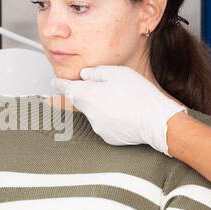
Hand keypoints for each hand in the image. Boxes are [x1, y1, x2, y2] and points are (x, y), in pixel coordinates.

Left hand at [51, 66, 184, 155]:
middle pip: (80, 101)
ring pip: (93, 112)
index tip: (54, 82)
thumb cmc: (139, 95)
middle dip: (86, 93)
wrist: (156, 121)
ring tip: (122, 100)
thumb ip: (96, 72)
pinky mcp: (107, 137)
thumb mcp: (118, 73)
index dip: (59, 84)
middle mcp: (89, 113)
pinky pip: (103, 124)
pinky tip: (124, 113)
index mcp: (88, 95)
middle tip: (102, 88)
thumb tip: (85, 75)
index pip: (66, 89)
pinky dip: (109, 118)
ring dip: (100, 106)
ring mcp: (97, 127)